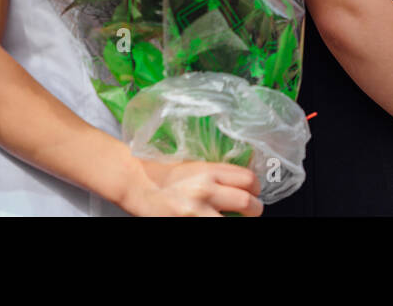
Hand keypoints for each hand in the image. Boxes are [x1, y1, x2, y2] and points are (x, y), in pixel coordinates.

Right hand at [122, 157, 262, 216]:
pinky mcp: (188, 224)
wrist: (136, 184)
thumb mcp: (194, 166)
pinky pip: (216, 227)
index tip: (254, 192)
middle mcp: (205, 190)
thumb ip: (217, 174)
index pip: (248, 179)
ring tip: (237, 219)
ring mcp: (196, 212)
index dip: (256, 188)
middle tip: (252, 210)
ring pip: (234, 222)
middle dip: (255, 209)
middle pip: (248, 202)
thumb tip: (243, 184)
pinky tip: (216, 220)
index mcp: (209, 170)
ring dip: (241, 222)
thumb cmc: (163, 174)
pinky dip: (221, 224)